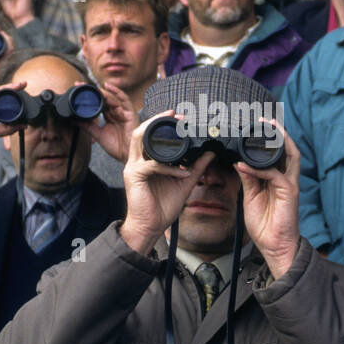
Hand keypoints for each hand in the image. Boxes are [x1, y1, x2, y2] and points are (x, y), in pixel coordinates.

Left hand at [82, 81, 137, 163]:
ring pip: (111, 98)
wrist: (127, 156)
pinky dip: (117, 92)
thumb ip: (87, 126)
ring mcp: (123, 112)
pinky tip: (108, 86)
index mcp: (109, 117)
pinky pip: (124, 99)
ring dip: (101, 91)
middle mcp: (116, 112)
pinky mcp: (129, 113)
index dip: (89, 97)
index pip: (98, 103)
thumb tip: (75, 119)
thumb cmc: (116, 147)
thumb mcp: (98, 134)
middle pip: (103, 98)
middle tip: (80, 85)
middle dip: (92, 91)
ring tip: (90, 87)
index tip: (77, 91)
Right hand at [118, 113, 216, 255]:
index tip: (181, 117)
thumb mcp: (184, 183)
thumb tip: (210, 153)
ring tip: (176, 130)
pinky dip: (170, 168)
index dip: (163, 122)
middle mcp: (137, 160)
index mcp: (146, 160)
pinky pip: (153, 166)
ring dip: (157, 133)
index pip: (150, 134)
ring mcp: (133, 168)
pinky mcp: (134, 177)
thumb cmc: (162, 207)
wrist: (150, 227)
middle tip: (177, 116)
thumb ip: (196, 167)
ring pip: (140, 140)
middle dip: (158, 120)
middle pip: (141, 131)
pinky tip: (183, 173)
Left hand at [236, 121, 300, 278]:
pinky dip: (260, 169)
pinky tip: (247, 165)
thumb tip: (239, 161)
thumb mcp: (250, 196)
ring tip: (267, 127)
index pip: (275, 153)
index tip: (255, 127)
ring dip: (279, 139)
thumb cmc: (265, 223)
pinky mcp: (290, 191)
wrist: (274, 245)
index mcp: (276, 177)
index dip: (268, 139)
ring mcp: (290, 183)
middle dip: (277, 132)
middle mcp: (286, 177)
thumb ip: (248, 178)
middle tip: (263, 119)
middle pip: (287, 148)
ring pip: (290, 154)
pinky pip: (275, 174)